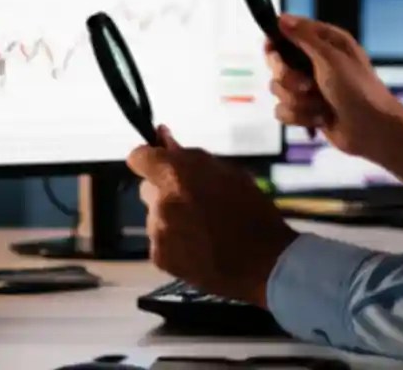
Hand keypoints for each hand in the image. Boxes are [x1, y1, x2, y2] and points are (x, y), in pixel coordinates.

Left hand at [127, 126, 296, 306]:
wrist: (263, 263)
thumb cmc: (253, 213)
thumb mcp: (231, 174)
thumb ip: (193, 159)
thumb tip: (165, 140)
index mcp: (177, 175)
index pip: (138, 157)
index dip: (150, 159)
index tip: (163, 164)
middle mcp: (160, 202)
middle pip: (148, 189)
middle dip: (165, 191)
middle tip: (194, 201)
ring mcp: (157, 232)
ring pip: (155, 217)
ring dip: (171, 218)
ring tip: (202, 230)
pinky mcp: (159, 257)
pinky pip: (160, 241)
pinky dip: (174, 242)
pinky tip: (198, 248)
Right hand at [267, 15, 402, 193]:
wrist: (373, 129)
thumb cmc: (357, 89)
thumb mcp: (332, 58)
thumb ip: (304, 37)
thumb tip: (282, 17)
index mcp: (324, 43)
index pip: (288, 33)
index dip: (276, 43)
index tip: (272, 52)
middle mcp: (314, 62)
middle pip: (277, 64)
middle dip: (289, 79)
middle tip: (308, 86)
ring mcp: (309, 88)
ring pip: (279, 90)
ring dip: (299, 101)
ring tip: (321, 106)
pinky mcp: (306, 111)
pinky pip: (284, 111)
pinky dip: (301, 117)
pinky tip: (320, 119)